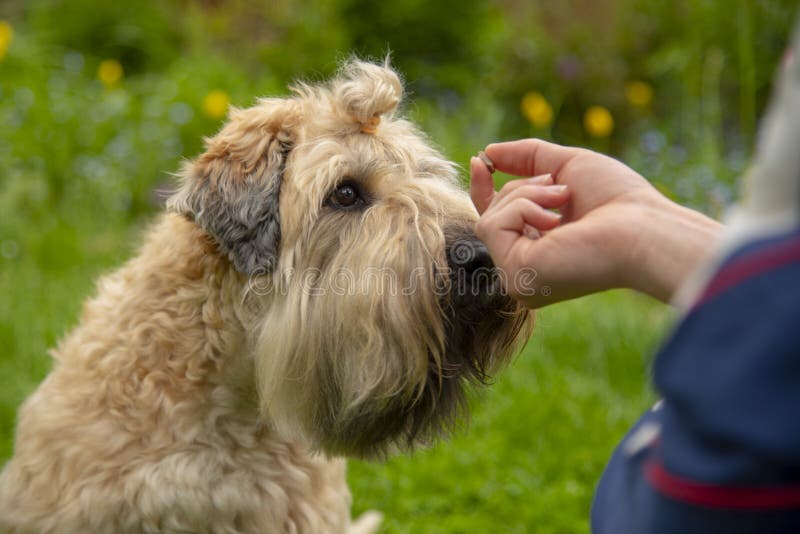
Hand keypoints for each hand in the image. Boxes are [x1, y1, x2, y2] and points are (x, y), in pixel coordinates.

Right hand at [471, 139, 721, 307]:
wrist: (643, 230)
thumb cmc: (618, 201)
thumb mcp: (567, 167)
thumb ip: (527, 157)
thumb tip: (487, 152)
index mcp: (540, 251)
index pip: (497, 222)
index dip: (484, 191)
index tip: (482, 160)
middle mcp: (527, 270)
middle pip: (492, 213)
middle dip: (523, 187)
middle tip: (563, 190)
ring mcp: (518, 278)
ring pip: (489, 218)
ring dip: (527, 195)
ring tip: (564, 201)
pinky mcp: (516, 277)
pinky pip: (493, 225)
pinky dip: (523, 209)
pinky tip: (555, 221)